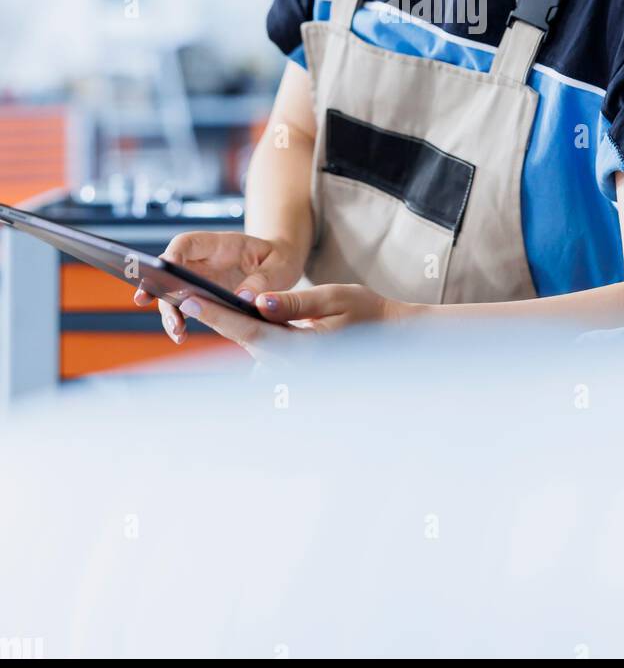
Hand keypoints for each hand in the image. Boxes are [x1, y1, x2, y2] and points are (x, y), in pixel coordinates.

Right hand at [132, 231, 303, 346]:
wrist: (281, 265)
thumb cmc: (279, 258)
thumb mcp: (281, 265)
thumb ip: (264, 280)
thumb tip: (243, 298)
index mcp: (221, 244)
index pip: (187, 243)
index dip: (171, 255)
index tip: (162, 270)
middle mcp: (204, 260)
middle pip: (171, 269)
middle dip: (158, 285)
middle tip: (147, 301)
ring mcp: (200, 278)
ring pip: (173, 291)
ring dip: (168, 310)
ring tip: (176, 332)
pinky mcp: (202, 296)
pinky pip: (184, 307)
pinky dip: (180, 320)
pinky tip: (181, 335)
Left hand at [174, 281, 418, 365]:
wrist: (393, 340)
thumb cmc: (369, 313)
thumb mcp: (334, 298)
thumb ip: (295, 304)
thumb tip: (259, 304)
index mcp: (301, 349)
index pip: (250, 332)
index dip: (218, 316)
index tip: (192, 301)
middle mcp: (293, 367)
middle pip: (244, 340)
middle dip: (216, 318)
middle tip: (185, 295)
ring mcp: (292, 372)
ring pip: (252, 346)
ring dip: (232, 326)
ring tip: (204, 302)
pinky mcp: (293, 370)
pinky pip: (263, 351)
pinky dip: (250, 334)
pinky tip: (239, 316)